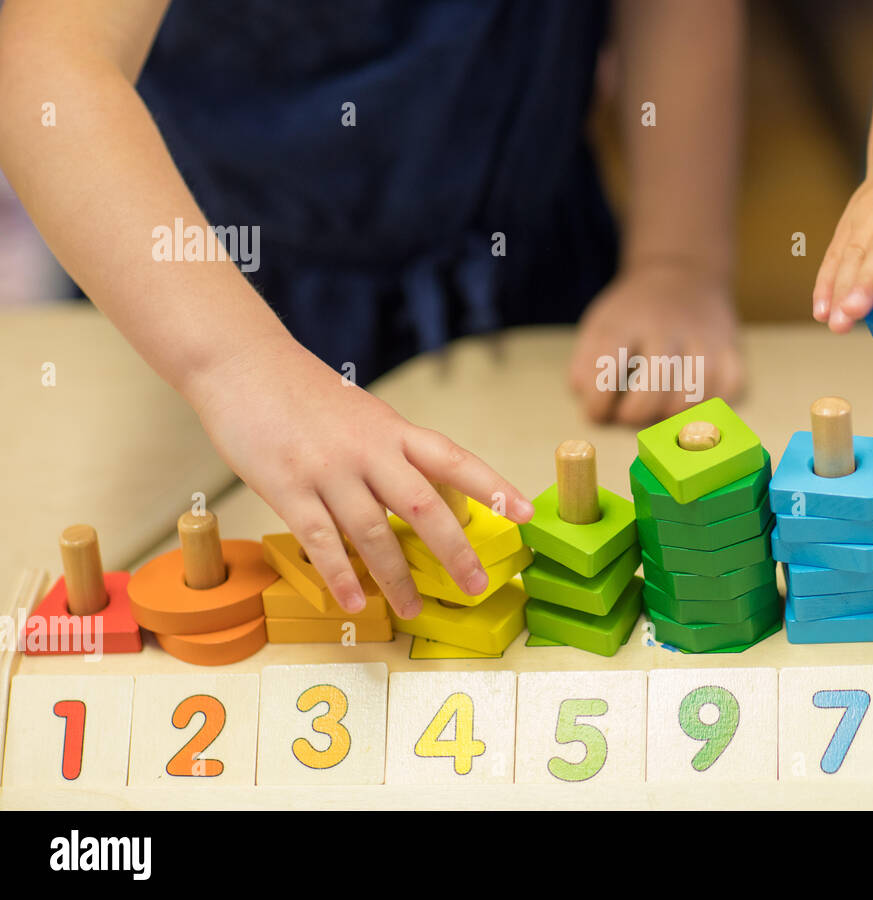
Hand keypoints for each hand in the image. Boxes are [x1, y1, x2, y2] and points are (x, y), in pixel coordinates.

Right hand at [183, 336, 533, 617]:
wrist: (243, 363)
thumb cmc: (308, 394)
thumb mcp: (365, 417)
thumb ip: (395, 455)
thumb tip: (430, 501)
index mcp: (394, 430)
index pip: (456, 460)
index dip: (495, 488)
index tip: (526, 514)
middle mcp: (369, 450)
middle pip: (424, 505)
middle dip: (454, 550)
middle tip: (477, 585)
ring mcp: (328, 469)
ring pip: (374, 531)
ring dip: (396, 577)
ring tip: (412, 610)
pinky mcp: (287, 487)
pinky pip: (322, 540)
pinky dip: (341, 575)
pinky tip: (354, 603)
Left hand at [568, 259, 743, 424]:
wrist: (682, 273)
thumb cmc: (634, 312)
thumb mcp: (600, 324)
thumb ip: (586, 363)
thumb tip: (587, 397)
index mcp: (628, 321)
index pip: (608, 366)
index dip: (599, 401)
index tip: (598, 412)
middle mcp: (669, 327)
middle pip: (656, 383)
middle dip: (636, 413)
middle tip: (629, 415)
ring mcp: (705, 338)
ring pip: (695, 392)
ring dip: (673, 413)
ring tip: (660, 410)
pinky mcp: (732, 349)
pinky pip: (729, 389)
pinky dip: (711, 405)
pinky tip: (693, 402)